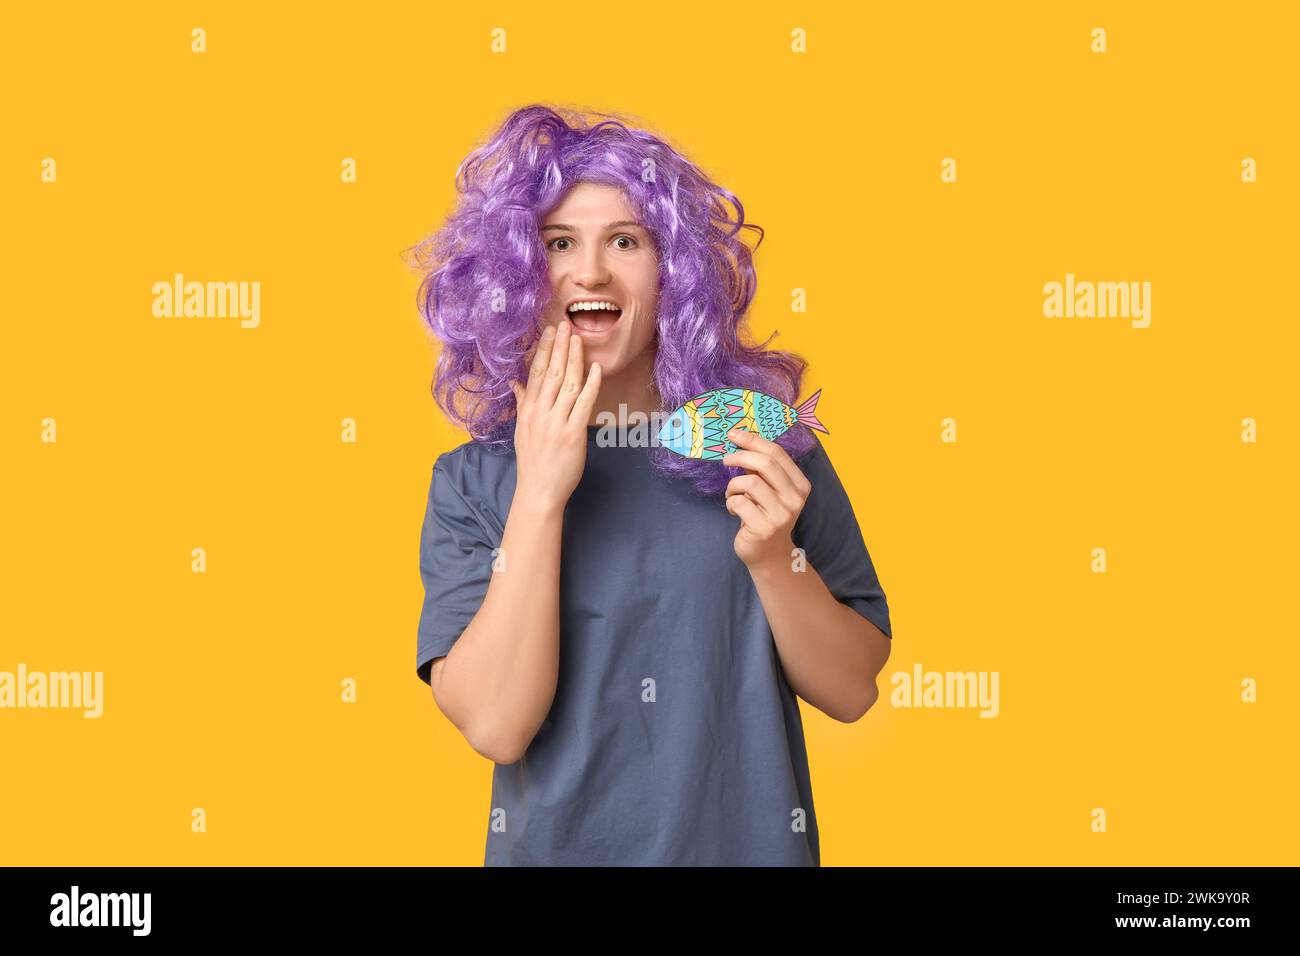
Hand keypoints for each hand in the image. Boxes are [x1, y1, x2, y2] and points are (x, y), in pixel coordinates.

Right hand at [509, 320, 601, 513]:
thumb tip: (515, 382)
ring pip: (566, 384)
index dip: (543, 350)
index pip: (534, 373)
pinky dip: (590, 385)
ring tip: (579, 339)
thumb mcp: (522, 429)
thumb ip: (522, 403)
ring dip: (574, 359)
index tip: (550, 331)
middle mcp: (540, 413)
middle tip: (565, 324)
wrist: (538, 490)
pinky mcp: (573, 434)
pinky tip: (596, 369)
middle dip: (558, 347)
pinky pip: (583, 404)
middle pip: (549, 373)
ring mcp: (556, 422)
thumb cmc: (532, 461)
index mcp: (528, 410)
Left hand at [721, 427, 811, 567]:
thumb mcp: (771, 490)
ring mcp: (781, 515)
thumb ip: (763, 470)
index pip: (777, 453)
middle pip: (765, 464)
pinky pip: (738, 502)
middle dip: (741, 456)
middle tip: (726, 459)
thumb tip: (741, 441)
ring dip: (734, 485)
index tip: (734, 435)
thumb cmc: (766, 515)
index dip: (753, 440)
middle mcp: (795, 499)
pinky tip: (735, 511)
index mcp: (800, 485)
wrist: (769, 554)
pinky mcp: (764, 528)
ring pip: (749, 483)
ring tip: (732, 494)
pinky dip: (731, 503)